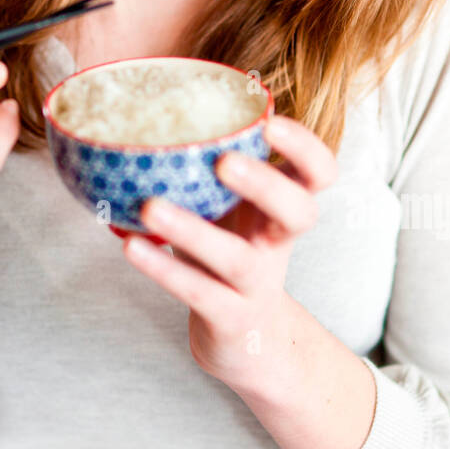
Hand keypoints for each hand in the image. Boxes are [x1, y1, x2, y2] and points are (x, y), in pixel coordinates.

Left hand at [122, 115, 337, 388]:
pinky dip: (164, 269)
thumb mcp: (229, 210)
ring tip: (150, 208)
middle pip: (298, 213)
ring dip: (194, 232)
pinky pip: (200, 293)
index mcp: (281, 208)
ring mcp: (257, 285)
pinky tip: (130, 247)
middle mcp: (277, 243)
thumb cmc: (229, 254)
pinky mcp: (230, 318)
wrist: (247, 341)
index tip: (269, 122)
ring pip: (237, 260)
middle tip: (224, 160)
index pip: (318, 173)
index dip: (305, 148)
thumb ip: (203, 168)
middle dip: (266, 183)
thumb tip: (137, 107)